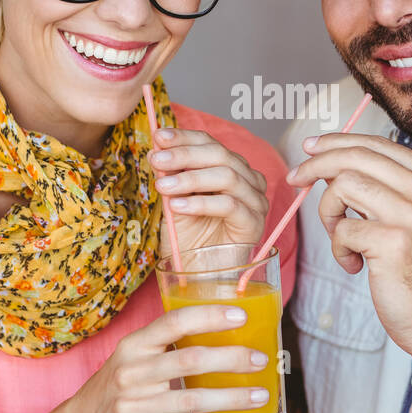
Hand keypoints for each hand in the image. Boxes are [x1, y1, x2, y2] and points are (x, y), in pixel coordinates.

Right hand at [72, 304, 271, 412]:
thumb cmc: (117, 387)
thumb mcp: (132, 357)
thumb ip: (166, 344)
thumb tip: (223, 330)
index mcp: (133, 346)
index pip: (174, 323)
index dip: (209, 317)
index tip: (241, 316)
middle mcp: (131, 373)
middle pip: (190, 361)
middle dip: (231, 359)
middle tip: (260, 360)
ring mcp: (133, 407)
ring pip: (192, 402)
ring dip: (232, 399)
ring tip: (260, 396)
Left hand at [149, 128, 269, 254]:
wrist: (199, 276)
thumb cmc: (190, 239)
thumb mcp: (174, 200)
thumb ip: (171, 175)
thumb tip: (158, 148)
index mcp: (231, 169)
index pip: (210, 144)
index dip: (185, 137)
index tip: (159, 136)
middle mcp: (248, 181)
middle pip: (220, 155)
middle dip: (185, 154)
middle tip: (157, 159)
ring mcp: (254, 202)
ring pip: (227, 176)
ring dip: (190, 179)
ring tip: (163, 186)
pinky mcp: (253, 224)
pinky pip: (230, 205)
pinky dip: (201, 203)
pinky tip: (178, 206)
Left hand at [284, 132, 411, 355]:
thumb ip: (388, 189)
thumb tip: (335, 166)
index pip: (376, 144)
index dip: (336, 143)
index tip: (310, 150)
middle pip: (355, 157)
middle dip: (315, 165)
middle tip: (295, 179)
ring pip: (343, 185)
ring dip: (329, 213)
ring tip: (341, 240)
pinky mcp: (394, 242)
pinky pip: (342, 229)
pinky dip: (338, 249)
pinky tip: (355, 266)